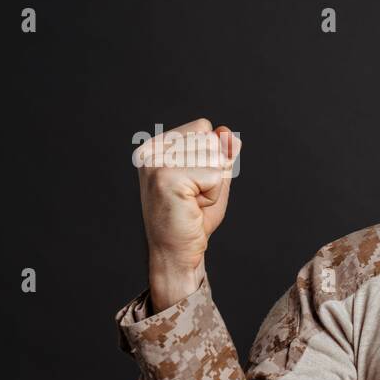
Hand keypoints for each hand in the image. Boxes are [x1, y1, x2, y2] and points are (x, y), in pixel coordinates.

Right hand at [133, 117, 240, 310]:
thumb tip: (228, 134)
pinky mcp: (165, 177)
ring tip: (193, 201)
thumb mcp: (214, 179)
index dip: (212, 156)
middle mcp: (151, 150)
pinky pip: (214, 175)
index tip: (194, 182)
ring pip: (214, 156)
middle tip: (194, 196)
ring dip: (214, 184)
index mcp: (158, 146)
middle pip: (211, 138)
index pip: (204, 127)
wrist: (178, 252)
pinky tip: (193, 207)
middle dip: (214, 170)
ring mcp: (156, 162)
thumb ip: (222, 154)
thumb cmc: (194, 218)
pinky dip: (213, 195)